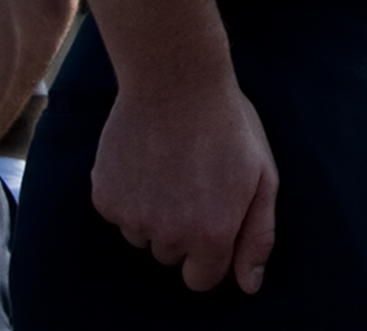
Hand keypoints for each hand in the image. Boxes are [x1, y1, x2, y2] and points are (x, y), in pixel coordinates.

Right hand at [92, 77, 277, 293]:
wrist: (175, 80)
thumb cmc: (228, 127)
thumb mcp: (262, 177)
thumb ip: (258, 237)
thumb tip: (249, 285)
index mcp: (211, 234)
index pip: (201, 280)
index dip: (210, 253)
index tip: (213, 221)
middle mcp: (168, 235)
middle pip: (171, 257)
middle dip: (183, 231)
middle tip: (195, 182)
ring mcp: (132, 218)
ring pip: (142, 237)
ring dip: (155, 213)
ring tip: (172, 167)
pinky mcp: (104, 198)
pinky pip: (118, 214)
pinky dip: (130, 194)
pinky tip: (147, 160)